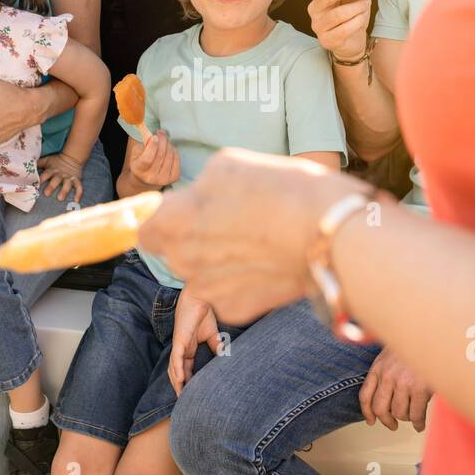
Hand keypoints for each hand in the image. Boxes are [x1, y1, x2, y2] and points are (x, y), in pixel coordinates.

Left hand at [38, 151, 85, 202]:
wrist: (72, 158)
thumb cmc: (57, 161)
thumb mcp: (47, 160)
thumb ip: (38, 163)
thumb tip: (27, 164)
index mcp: (52, 170)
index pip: (46, 174)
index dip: (41, 179)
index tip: (35, 185)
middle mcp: (60, 174)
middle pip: (56, 180)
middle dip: (52, 186)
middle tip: (46, 193)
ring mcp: (69, 178)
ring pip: (67, 185)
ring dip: (64, 191)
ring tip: (60, 198)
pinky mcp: (77, 180)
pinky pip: (79, 187)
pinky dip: (79, 193)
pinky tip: (76, 200)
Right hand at [129, 130, 179, 188]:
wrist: (145, 180)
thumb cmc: (140, 163)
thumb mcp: (136, 153)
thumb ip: (143, 144)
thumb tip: (153, 134)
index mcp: (139, 170)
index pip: (147, 159)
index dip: (152, 146)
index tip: (155, 136)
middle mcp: (151, 177)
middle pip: (161, 155)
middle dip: (162, 140)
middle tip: (161, 132)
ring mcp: (163, 179)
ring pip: (169, 155)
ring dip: (168, 144)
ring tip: (164, 140)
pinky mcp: (173, 178)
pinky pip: (176, 159)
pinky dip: (174, 151)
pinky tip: (169, 148)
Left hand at [139, 148, 368, 324]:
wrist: (329, 235)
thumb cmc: (280, 190)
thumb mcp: (227, 164)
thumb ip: (197, 188)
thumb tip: (193, 200)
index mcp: (172, 222)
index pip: (144, 227)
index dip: (164, 218)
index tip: (185, 211)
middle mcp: (181, 262)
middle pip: (176, 250)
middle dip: (195, 236)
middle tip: (233, 218)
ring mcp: (208, 290)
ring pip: (202, 271)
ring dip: (219, 258)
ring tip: (257, 237)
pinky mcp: (235, 310)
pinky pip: (227, 290)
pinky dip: (242, 278)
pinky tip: (268, 259)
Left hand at [168, 289, 219, 394]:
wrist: (200, 296)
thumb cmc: (203, 312)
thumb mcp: (213, 334)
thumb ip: (216, 346)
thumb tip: (224, 356)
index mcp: (188, 347)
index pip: (185, 368)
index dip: (187, 381)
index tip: (191, 394)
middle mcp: (181, 348)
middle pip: (177, 371)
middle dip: (179, 386)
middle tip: (183, 401)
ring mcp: (179, 344)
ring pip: (174, 367)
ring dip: (177, 382)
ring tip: (180, 395)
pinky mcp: (180, 339)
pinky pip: (177, 357)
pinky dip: (177, 369)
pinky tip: (180, 380)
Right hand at [308, 0, 378, 61]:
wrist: (350, 42)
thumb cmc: (352, 16)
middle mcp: (315, 7)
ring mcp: (318, 25)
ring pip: (338, 13)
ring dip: (357, 8)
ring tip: (365, 6)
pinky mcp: (326, 40)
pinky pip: (344, 30)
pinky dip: (357, 22)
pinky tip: (362, 20)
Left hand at [359, 349, 431, 431]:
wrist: (431, 334)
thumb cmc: (413, 344)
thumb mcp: (392, 353)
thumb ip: (385, 371)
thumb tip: (385, 394)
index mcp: (378, 367)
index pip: (365, 396)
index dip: (367, 412)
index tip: (371, 420)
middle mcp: (387, 376)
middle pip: (380, 409)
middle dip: (386, 420)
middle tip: (393, 424)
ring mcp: (403, 383)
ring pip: (399, 413)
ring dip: (405, 418)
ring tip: (412, 416)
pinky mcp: (420, 389)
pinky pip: (416, 414)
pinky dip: (418, 423)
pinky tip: (420, 424)